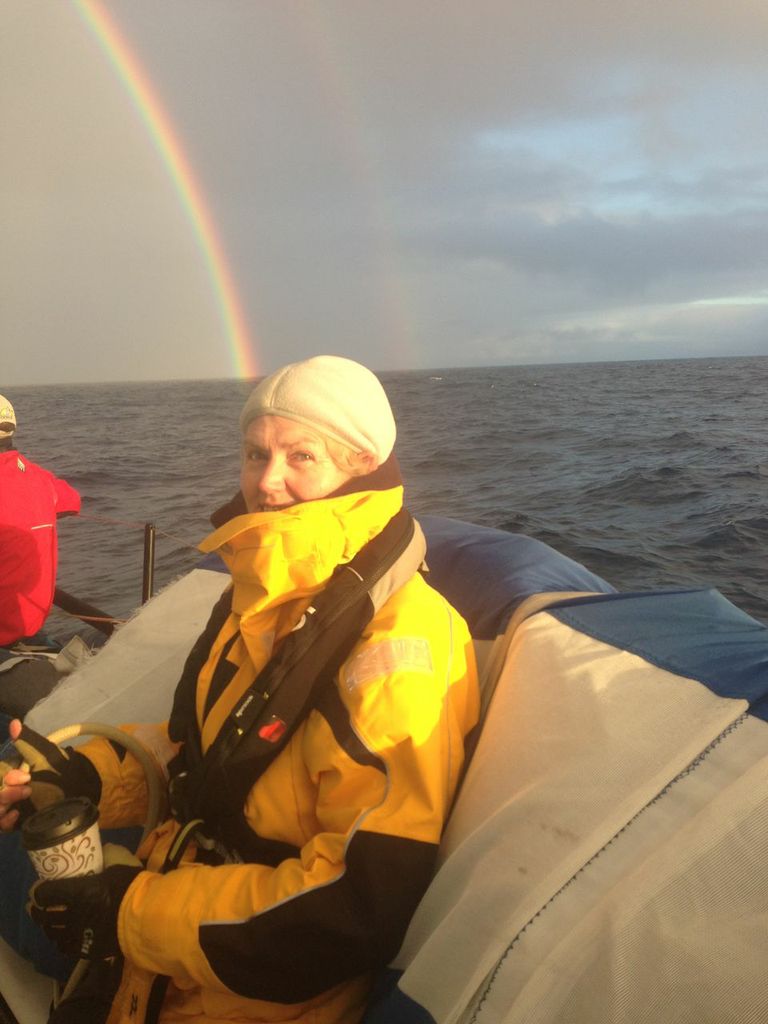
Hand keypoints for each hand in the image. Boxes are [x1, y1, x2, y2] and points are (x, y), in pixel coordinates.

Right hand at [0, 719, 100, 828]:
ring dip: (3, 805)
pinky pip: (1, 824)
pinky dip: (5, 822)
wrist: (82, 798)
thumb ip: (27, 742)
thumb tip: (14, 723)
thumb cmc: (63, 773)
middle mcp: (9, 787)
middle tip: (27, 791)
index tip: (24, 777)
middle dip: (4, 795)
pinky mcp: (17, 822)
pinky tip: (16, 816)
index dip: (7, 778)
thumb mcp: (46, 757)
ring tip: (20, 806)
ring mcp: (12, 806)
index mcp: (14, 771)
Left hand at [27, 844, 142, 959]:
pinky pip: (66, 948)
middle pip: (44, 916)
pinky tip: (63, 938)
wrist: (149, 915)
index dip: (37, 891)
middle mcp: (74, 915)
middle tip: (36, 906)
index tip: (37, 888)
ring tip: (48, 923)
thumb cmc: (132, 886)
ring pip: (53, 934)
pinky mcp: (88, 949)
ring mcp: (80, 934)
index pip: (46, 893)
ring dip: (47, 927)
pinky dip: (61, 942)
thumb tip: (101, 851)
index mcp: (80, 891)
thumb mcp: (120, 861)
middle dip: (36, 910)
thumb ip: (107, 854)